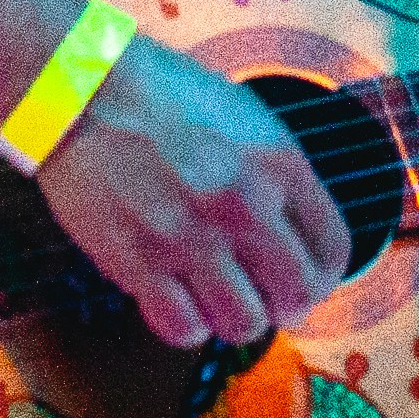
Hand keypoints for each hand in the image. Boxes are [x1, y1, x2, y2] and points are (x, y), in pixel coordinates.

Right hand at [37, 37, 351, 349]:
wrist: (83, 89)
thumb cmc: (158, 93)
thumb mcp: (243, 114)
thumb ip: (274, 170)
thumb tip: (292, 224)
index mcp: (277, 162)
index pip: (335, 247)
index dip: (326, 273)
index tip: (309, 278)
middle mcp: (243, 204)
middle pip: (298, 293)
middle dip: (288, 304)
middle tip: (269, 301)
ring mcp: (191, 238)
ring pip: (244, 324)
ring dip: (236, 319)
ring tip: (220, 301)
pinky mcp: (141, 263)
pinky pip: (183, 328)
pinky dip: (187, 327)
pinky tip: (179, 304)